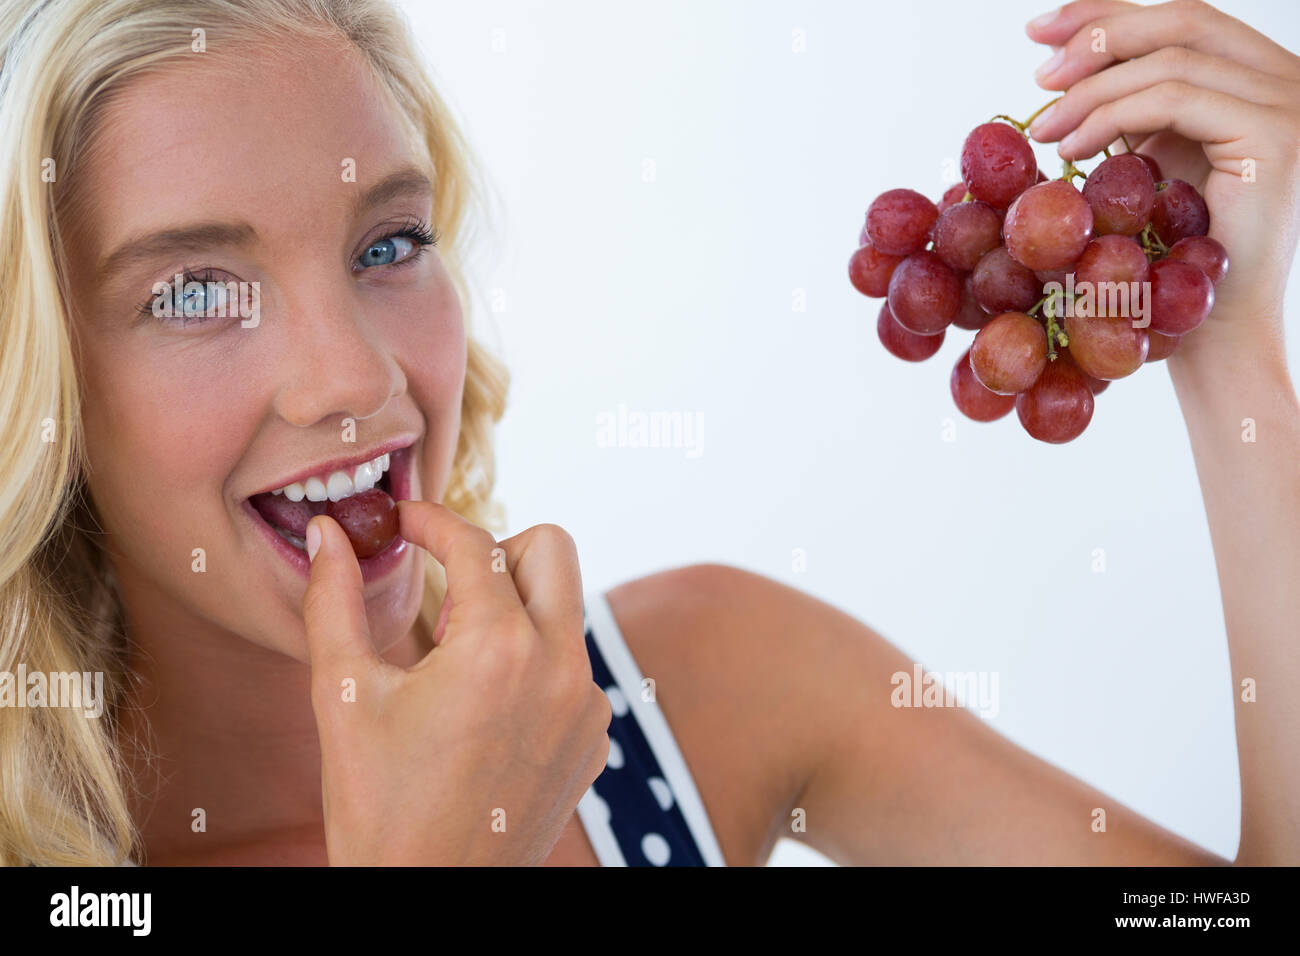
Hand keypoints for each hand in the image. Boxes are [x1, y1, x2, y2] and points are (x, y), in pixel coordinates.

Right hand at [300, 501, 610, 864]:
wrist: (429, 900)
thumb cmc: (379, 807)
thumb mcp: (345, 697)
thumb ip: (334, 601)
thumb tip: (331, 534)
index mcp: (498, 649)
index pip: (475, 543)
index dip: (430, 520)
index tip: (401, 522)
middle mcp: (560, 668)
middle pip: (551, 549)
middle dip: (498, 549)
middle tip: (447, 586)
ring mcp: (586, 706)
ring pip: (564, 609)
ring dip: (516, 609)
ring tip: (456, 660)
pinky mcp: (593, 738)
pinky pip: (572, 666)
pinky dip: (534, 662)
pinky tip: (485, 708)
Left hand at [1024, 0, 1299, 357]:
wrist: (1209, 332)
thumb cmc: (1166, 260)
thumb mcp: (1142, 164)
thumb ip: (1124, 110)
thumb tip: (1057, 66)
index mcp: (1256, 80)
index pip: (1181, 21)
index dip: (1106, 12)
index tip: (1038, 29)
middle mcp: (1286, 81)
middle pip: (1184, 22)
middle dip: (1097, 34)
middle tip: (1038, 75)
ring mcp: (1289, 106)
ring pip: (1173, 60)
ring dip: (1093, 90)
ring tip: (1045, 129)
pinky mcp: (1276, 137)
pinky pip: (1178, 99)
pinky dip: (1114, 114)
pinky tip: (1074, 148)